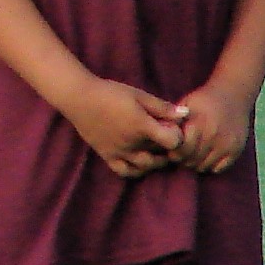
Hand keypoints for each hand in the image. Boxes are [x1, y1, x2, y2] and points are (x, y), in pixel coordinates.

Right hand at [62, 76, 184, 177]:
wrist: (79, 98)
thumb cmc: (110, 93)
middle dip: (168, 148)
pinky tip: (139, 160)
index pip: (173, 141)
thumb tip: (185, 114)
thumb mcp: (139, 95)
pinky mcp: (108, 156)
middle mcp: (132, 143)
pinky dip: (136, 170)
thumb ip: (162, 107)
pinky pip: (126, 172)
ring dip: (155, 161)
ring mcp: (119, 152)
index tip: (173, 127)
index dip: (178, 135)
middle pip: (162, 155)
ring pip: (146, 166)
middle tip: (165, 137)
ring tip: (154, 148)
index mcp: (142, 126)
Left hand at [172, 79, 255, 172]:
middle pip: (191, 160)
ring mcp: (226, 144)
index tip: (171, 148)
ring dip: (196, 163)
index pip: (181, 149)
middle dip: (183, 159)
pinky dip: (210, 165)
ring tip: (193, 153)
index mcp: (198, 123)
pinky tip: (206, 155)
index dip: (173, 151)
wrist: (233, 94)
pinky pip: (218, 168)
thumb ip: (173, 120)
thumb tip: (158, 137)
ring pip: (203, 166)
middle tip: (180, 153)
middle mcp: (213, 136)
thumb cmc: (204, 100)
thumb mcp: (185, 104)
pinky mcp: (236, 150)